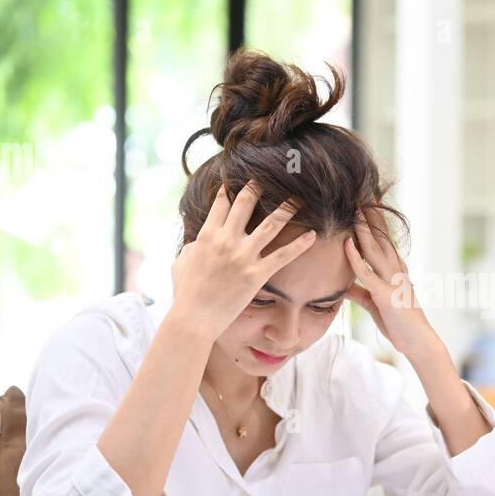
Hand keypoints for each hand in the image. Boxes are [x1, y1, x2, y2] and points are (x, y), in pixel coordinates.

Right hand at [171, 180, 315, 340]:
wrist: (193, 318)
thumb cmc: (185, 293)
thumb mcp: (181, 263)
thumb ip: (191, 247)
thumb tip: (195, 242)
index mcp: (207, 235)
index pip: (222, 202)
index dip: (233, 188)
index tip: (242, 179)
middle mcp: (226, 240)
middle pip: (246, 203)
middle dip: (259, 187)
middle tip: (273, 176)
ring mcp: (243, 256)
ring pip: (271, 224)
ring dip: (287, 209)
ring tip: (300, 199)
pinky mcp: (256, 274)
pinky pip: (283, 256)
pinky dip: (300, 245)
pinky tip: (313, 235)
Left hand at [342, 209, 440, 360]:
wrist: (418, 343)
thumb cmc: (399, 325)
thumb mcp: (375, 305)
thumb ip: (359, 292)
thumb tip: (343, 285)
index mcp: (395, 270)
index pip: (382, 240)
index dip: (373, 221)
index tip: (362, 202)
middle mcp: (396, 270)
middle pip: (380, 236)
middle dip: (369, 215)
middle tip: (359, 191)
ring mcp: (392, 280)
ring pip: (374, 248)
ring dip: (362, 227)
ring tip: (353, 206)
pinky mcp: (385, 295)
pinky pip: (367, 273)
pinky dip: (355, 258)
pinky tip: (346, 243)